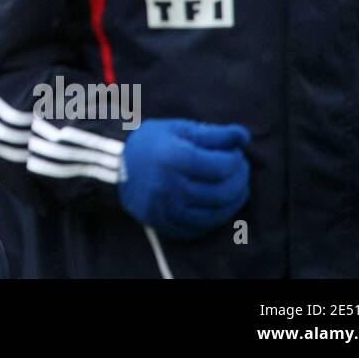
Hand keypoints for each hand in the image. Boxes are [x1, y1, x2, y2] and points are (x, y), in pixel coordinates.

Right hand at [119, 118, 250, 239]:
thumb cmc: (152, 142)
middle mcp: (168, 186)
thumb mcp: (179, 129)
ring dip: (234, 200)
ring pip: (215, 214)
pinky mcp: (162, 223)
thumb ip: (214, 134)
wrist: (114, 165)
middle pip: (222, 192)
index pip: (223, 166)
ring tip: (234, 186)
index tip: (235, 153)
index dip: (236, 159)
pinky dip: (216, 217)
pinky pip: (199, 228)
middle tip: (239, 169)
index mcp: (173, 158)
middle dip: (239, 180)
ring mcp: (165, 208)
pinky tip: (218, 203)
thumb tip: (244, 136)